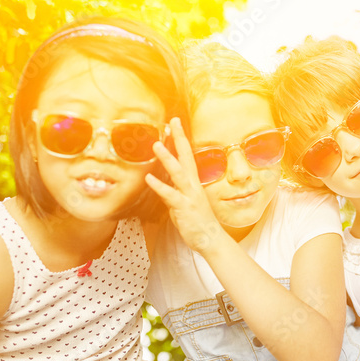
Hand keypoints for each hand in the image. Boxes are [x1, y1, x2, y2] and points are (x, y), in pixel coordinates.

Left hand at [145, 118, 226, 254]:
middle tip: (173, 122)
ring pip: (178, 173)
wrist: (210, 239)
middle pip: (186, 156)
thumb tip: (162, 184)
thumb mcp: (183, 202)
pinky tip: (149, 178)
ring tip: (156, 145)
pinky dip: (159, 186)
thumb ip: (173, 191)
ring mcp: (189, 195)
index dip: (181, 138)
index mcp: (193, 181)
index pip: (187, 155)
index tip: (175, 122)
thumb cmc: (197, 221)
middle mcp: (192, 185)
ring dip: (167, 158)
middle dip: (179, 138)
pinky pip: (170, 195)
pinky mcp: (184, 207)